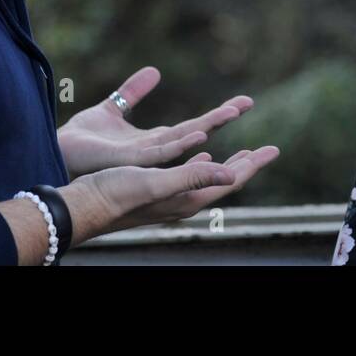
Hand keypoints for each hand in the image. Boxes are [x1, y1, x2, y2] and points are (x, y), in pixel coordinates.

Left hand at [57, 65, 254, 176]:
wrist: (56, 154)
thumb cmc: (80, 139)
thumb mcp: (111, 109)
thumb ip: (133, 92)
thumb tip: (155, 70)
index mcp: (154, 141)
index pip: (193, 126)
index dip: (217, 114)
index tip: (243, 102)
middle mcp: (155, 151)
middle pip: (196, 131)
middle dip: (222, 117)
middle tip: (248, 102)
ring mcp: (144, 158)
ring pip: (184, 142)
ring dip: (209, 126)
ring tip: (231, 111)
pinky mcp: (128, 160)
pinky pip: (159, 152)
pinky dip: (181, 143)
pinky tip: (199, 133)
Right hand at [83, 146, 280, 234]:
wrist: (81, 206)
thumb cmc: (115, 194)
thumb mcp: (156, 183)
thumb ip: (193, 177)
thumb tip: (231, 172)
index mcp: (188, 198)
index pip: (230, 179)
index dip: (253, 164)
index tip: (274, 149)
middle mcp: (182, 200)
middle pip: (224, 180)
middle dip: (246, 164)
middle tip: (267, 151)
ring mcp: (169, 197)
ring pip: (208, 177)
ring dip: (226, 163)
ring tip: (241, 154)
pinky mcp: (154, 190)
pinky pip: (189, 176)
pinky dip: (202, 163)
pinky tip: (199, 155)